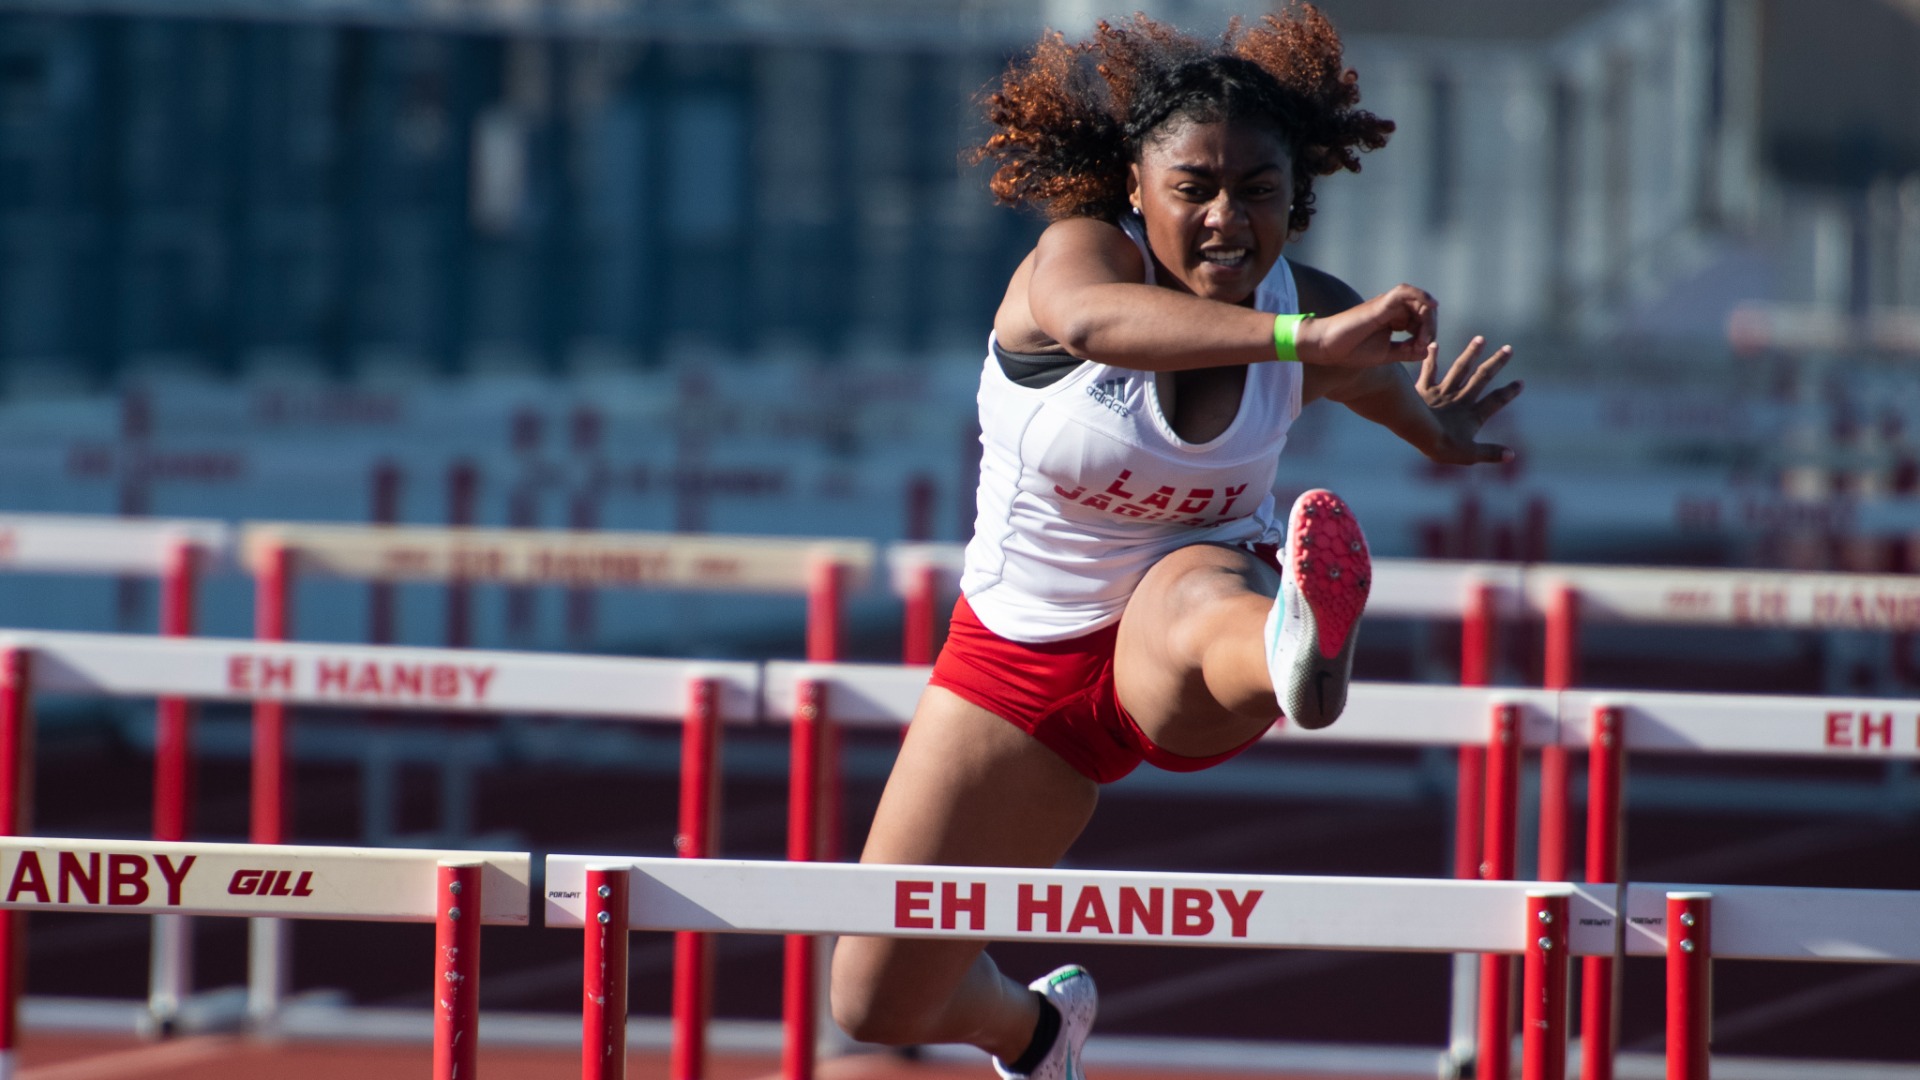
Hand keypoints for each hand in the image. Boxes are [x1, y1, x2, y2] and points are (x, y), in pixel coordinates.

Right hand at [1297, 284, 1436, 367]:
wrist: (1328, 347)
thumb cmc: (1352, 350)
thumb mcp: (1386, 354)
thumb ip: (1406, 352)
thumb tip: (1427, 351)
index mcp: (1393, 318)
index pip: (1420, 319)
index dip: (1427, 333)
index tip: (1421, 349)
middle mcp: (1392, 308)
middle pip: (1422, 309)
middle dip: (1430, 326)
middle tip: (1423, 344)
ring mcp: (1387, 303)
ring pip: (1418, 301)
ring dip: (1427, 318)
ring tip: (1424, 337)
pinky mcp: (1381, 303)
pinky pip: (1405, 292)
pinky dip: (1421, 296)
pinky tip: (1432, 306)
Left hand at [1416, 336, 1521, 464]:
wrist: (1416, 432)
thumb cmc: (1442, 447)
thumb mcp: (1469, 454)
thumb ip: (1490, 453)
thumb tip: (1512, 455)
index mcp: (1472, 414)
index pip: (1496, 401)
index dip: (1509, 393)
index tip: (1521, 382)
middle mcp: (1460, 399)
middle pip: (1482, 378)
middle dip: (1496, 363)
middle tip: (1509, 348)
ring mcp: (1442, 392)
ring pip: (1460, 368)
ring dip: (1471, 353)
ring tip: (1480, 339)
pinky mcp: (1424, 389)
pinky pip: (1428, 370)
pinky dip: (1431, 357)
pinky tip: (1433, 344)